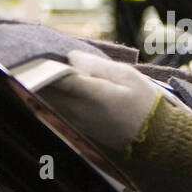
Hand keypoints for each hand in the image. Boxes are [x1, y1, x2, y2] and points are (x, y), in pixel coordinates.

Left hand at [40, 49, 162, 150]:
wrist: (155, 138)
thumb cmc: (145, 102)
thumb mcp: (127, 76)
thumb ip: (96, 65)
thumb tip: (71, 57)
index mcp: (91, 95)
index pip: (55, 77)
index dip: (42, 64)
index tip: (37, 54)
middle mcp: (78, 112)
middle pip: (46, 91)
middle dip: (39, 75)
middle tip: (36, 60)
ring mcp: (76, 123)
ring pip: (48, 102)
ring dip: (42, 87)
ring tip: (43, 72)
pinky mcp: (78, 129)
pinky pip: (56, 111)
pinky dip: (51, 99)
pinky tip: (54, 89)